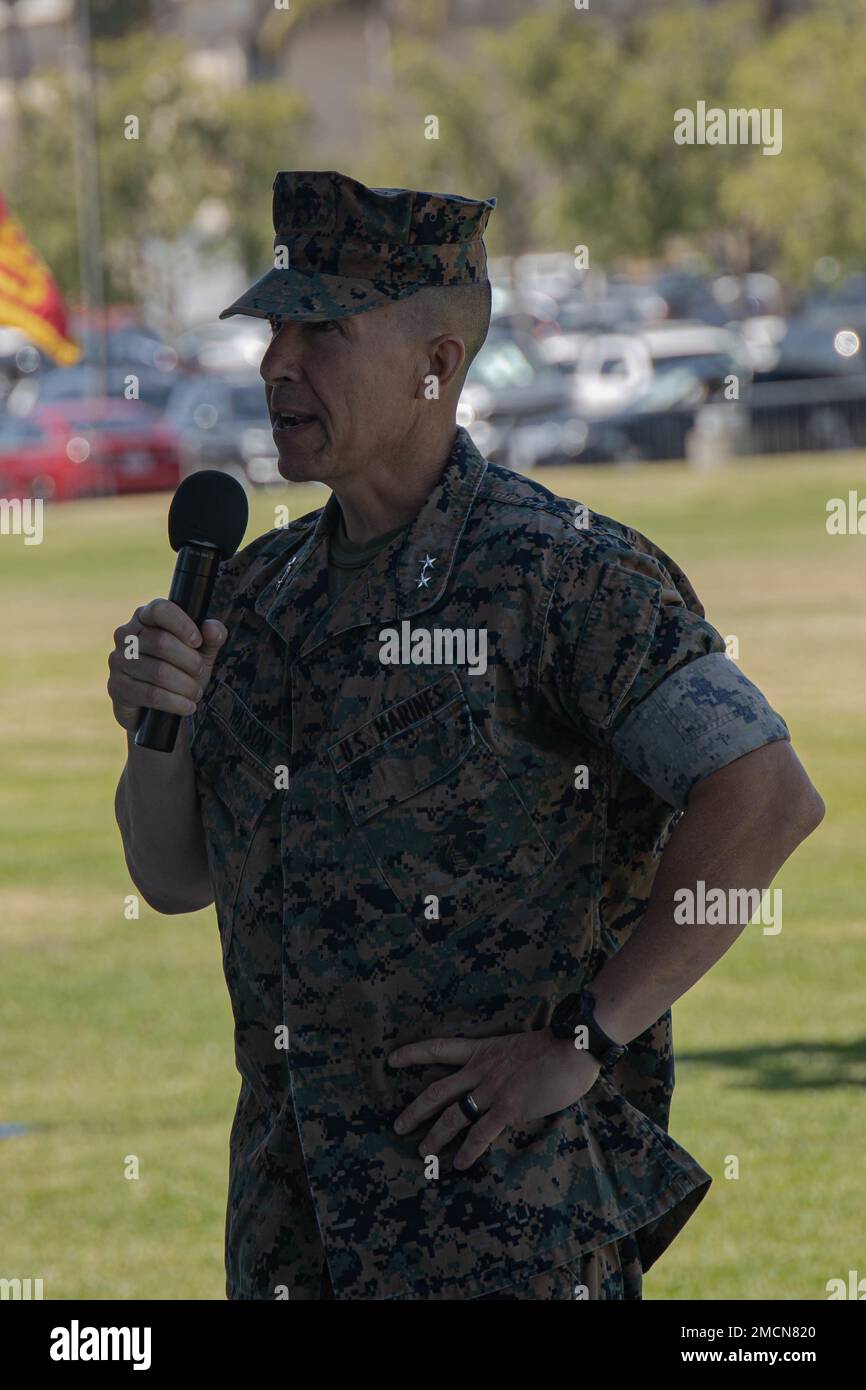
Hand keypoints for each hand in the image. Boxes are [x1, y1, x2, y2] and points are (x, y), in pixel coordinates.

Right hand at [108, 598, 226, 732]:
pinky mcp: (116, 687)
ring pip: (158, 671)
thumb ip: (211, 638)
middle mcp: (126, 635)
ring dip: (186, 685)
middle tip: (200, 673)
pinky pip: (151, 694)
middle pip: (161, 642)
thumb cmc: (180, 671)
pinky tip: (188, 706)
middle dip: (190, 661)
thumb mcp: (201, 653)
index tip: (198, 642)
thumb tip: (213, 629)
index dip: (182, 624)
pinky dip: (175, 702)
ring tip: (196, 693)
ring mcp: (117, 661)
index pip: (159, 609)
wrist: (158, 708)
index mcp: (145, 617)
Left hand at [389, 1028, 601, 1170]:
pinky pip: (480, 1134)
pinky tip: (459, 1164)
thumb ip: (502, 1064)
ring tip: (423, 1152)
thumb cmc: (555, 1046)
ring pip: (452, 1116)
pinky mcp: (508, 1108)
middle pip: (436, 1090)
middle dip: (414, 1110)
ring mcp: (492, 1090)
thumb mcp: (517, 1048)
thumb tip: (497, 1084)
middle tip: (397, 1125)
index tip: (390, 1059)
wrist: (574, 1047)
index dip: (412, 1053)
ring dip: (434, 1136)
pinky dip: (467, 1151)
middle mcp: (481, 1070)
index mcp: (482, 1050)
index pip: (439, 1048)